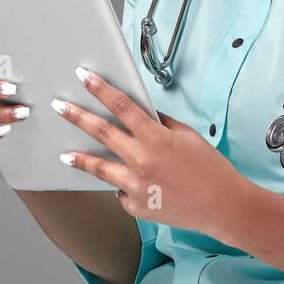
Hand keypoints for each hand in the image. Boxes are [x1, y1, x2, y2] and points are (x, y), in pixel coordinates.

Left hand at [52, 65, 252, 237]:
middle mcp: (142, 160)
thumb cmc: (210, 170)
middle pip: (101, 132)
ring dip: (80, 158)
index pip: (121, 105)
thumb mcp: (187, 136)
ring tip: (65, 155)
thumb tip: (142, 115)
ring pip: (99, 167)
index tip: (84, 77)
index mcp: (156, 138)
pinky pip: (121, 191)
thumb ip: (160, 124)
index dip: (100, 88)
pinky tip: (134, 185)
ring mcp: (136, 186)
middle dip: (77, 116)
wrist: (223, 206)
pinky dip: (123, 185)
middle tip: (60, 106)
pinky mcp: (136, 206)